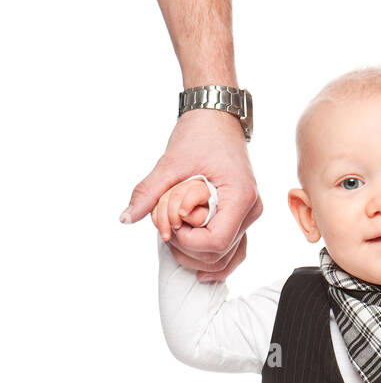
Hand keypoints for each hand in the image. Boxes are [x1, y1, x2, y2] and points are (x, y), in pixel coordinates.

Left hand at [119, 107, 262, 281]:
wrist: (217, 118)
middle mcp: (251, 210)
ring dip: (196, 256)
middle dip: (187, 249)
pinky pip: (232, 251)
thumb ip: (148, 193)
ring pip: (227, 258)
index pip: (216, 242)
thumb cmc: (199, 135)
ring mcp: (249, 216)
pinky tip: (194, 264)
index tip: (169, 225)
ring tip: (174, 239)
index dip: (187, 242)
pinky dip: (212, 260)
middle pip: (219, 255)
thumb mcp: (170, 162)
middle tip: (167, 229)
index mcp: (240, 196)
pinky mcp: (242, 217)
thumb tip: (126, 218)